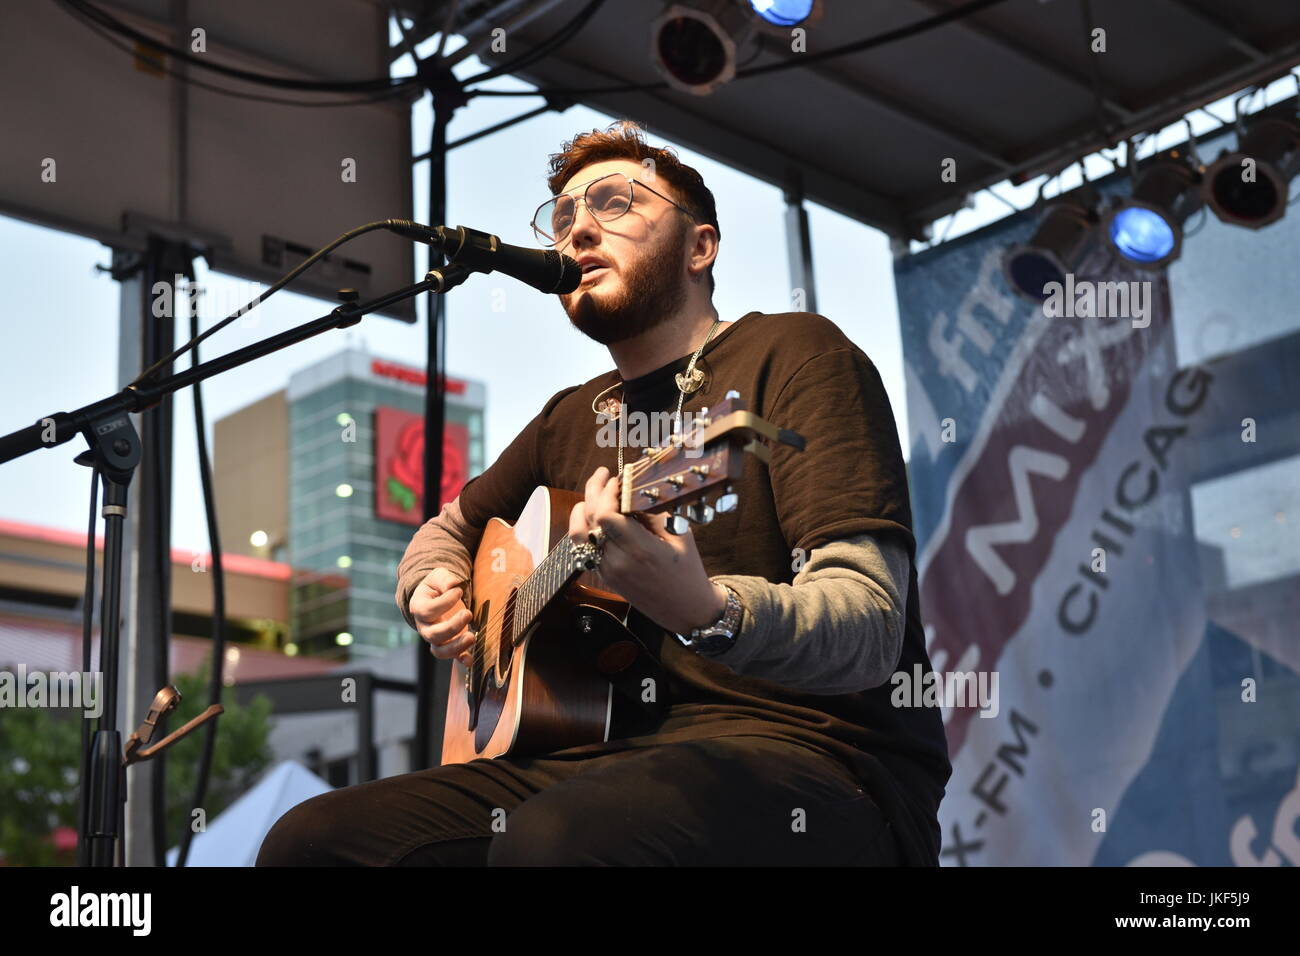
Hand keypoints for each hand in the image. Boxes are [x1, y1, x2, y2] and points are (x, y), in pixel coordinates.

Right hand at [409, 567, 473, 666]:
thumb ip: (444, 579)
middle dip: (452, 627)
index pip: (427, 610)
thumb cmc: (437, 586)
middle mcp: (425, 626)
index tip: (459, 591)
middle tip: (468, 613)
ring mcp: (436, 638)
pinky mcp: (448, 644)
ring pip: (440, 650)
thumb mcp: (438, 576)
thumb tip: (452, 586)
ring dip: (456, 646)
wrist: (437, 598)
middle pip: (433, 635)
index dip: (444, 602)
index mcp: (419, 608)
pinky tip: (470, 659)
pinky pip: (452, 657)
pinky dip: (461, 659)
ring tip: (472, 636)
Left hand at [568, 466, 726, 635]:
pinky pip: (584, 547)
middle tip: (603, 474)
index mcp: (641, 550)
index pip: (606, 515)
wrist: (685, 609)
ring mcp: (608, 571)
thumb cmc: (687, 570)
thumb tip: (632, 491)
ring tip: (593, 493)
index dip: (607, 492)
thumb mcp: (680, 535)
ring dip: (582, 509)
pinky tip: (593, 514)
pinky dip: (585, 526)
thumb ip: (653, 513)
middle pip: (590, 519)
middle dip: (594, 491)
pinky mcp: (604, 576)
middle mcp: (619, 561)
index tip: (618, 479)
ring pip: (580, 534)